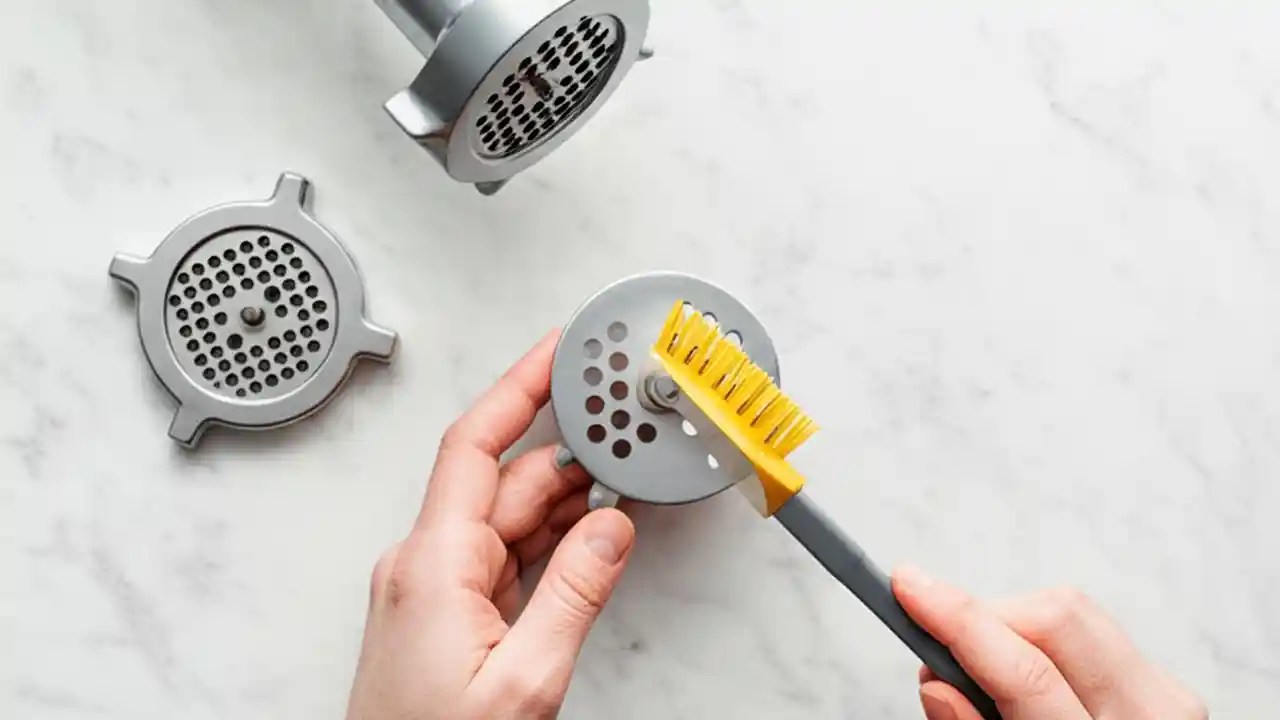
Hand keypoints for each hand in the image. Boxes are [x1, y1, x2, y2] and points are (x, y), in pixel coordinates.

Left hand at [346, 332, 635, 719]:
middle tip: (624, 432)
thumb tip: (612, 528)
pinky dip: (550, 540)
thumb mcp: (526, 679)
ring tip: (623, 483)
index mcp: (432, 564)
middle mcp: (425, 564)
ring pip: (509, 518)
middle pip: (505, 481)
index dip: (519, 386)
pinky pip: (505, 554)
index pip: (476, 445)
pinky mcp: (447, 612)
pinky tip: (591, 534)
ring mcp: (434, 588)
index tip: (558, 351)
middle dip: (569, 453)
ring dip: (566, 500)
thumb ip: (575, 593)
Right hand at [892, 567, 1205, 719]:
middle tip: (939, 648)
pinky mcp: (1164, 686)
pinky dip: (1040, 640)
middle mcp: (1148, 718)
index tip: (910, 587)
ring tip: (982, 671)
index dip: (958, 620)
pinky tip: (1022, 675)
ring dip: (1011, 627)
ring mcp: (1165, 698)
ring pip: (1073, 614)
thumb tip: (937, 686)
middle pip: (1056, 618)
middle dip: (985, 618)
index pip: (1025, 673)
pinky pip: (1090, 631)